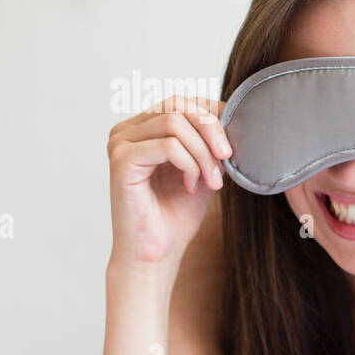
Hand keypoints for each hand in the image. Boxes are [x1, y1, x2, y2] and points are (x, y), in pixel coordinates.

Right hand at [106, 95, 229, 271]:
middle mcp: (128, 129)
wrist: (156, 253)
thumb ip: (212, 142)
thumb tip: (234, 116)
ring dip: (203, 153)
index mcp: (145, 127)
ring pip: (175, 122)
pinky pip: (168, 146)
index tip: (233, 146)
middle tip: (227, 160)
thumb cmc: (177, 214)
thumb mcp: (204, 168)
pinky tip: (192, 186)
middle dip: (212, 130)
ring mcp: (121, 142)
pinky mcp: (121, 160)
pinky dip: (190, 164)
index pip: (183, 101)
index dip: (214, 116)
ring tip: (211, 181)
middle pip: (178, 104)